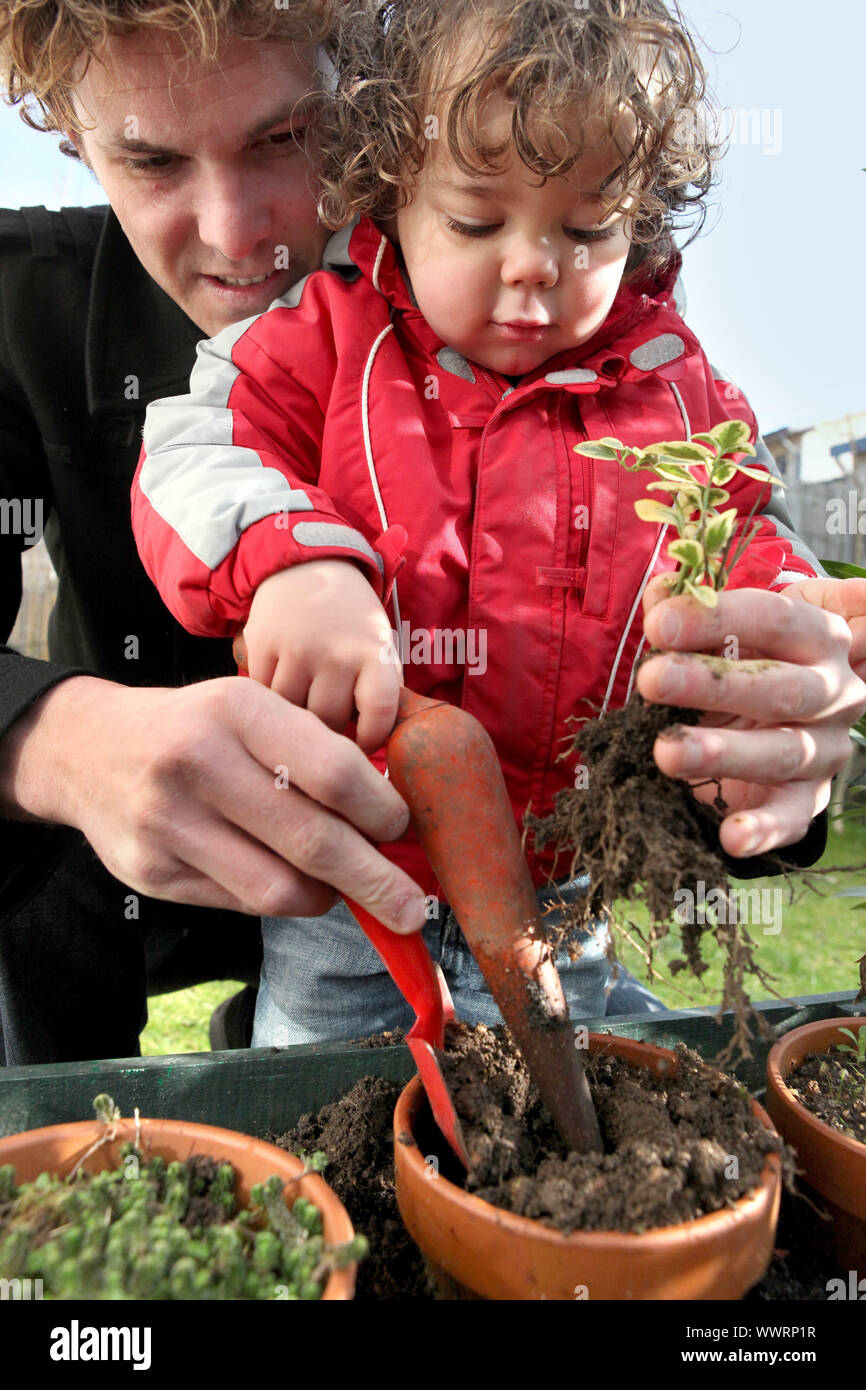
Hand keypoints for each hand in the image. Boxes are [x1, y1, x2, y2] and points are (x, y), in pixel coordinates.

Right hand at [0, 675, 427, 931]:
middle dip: (376, 881)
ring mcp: (169, 823)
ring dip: (326, 897)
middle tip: (413, 907)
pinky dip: (278, 901)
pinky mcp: (152, 873)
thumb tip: (388, 817)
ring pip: (278, 888)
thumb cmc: (195, 728)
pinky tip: (287, 883)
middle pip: (312, 841)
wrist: (85, 748)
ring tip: (341, 888)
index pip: (332, 771)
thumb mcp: (248, 708)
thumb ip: (309, 751)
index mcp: (237, 710)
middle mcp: (199, 763)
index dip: (380, 810)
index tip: (401, 829)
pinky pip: (240, 904)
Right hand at [243, 559, 400, 751]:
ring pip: (291, 714)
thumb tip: (365, 758)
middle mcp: (336, 651)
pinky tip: (278, 689)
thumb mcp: (377, 647)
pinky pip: (262, 696)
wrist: (309, 568)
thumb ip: (375, 693)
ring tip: (302, 703)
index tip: (362, 745)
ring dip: (294, 717)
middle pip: (329, 721)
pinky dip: (267, 701)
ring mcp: (296, 649)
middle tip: (327, 717)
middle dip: (329, 727)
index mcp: (374, 652)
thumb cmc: (351, 623)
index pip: (378, 712)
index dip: (370, 738)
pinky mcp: (262, 646)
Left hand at [636, 577, 865, 857]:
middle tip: (650, 680)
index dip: (717, 618)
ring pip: (782, 752)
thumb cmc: (752, 655)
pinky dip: (764, 831)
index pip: (776, 618)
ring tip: (667, 752)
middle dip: (712, 683)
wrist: (788, 710)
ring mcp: (824, 748)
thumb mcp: (730, 625)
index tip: (659, 624)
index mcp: (820, 636)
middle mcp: (832, 691)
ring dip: (724, 752)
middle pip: (779, 687)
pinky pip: (792, 818)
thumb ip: (695, 606)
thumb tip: (661, 590)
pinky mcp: (808, 798)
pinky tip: (731, 838)